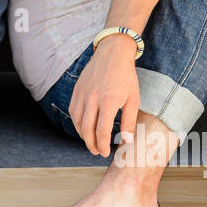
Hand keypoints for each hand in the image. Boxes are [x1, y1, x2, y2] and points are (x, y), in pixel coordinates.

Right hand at [68, 34, 140, 155]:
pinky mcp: (77, 90)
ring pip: (77, 121)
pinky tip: (82, 127)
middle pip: (87, 129)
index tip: (105, 153)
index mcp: (108, 101)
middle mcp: (92, 98)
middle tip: (97, 151)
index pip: (102, 131)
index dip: (103, 145)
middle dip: (91, 144)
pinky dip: (76, 122)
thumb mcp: (133, 99)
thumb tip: (127, 141)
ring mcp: (82, 93)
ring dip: (82, 135)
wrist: (113, 53)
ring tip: (90, 142)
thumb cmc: (126, 76)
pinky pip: (72, 110)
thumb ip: (129, 121)